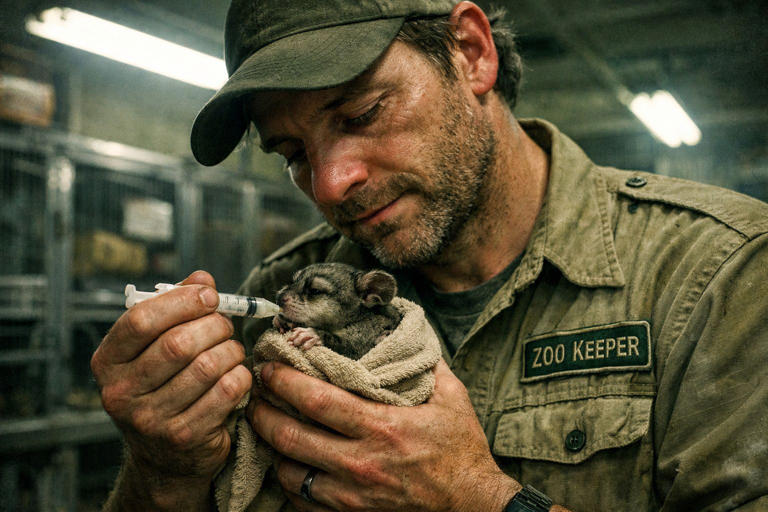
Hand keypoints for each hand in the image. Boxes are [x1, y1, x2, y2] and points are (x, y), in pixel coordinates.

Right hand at [90, 271, 251, 509]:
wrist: (164, 457)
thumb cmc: (162, 387)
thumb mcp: (155, 347)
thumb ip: (176, 308)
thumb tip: (202, 278)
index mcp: (108, 362)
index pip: (141, 320)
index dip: (182, 300)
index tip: (210, 295)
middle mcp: (121, 393)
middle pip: (178, 343)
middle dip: (214, 325)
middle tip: (225, 325)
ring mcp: (151, 419)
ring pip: (207, 366)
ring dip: (230, 350)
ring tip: (231, 350)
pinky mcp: (185, 436)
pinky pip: (227, 391)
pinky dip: (240, 375)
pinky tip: (236, 374)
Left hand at [247, 359, 519, 510]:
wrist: (473, 506)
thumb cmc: (462, 451)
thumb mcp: (453, 399)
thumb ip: (428, 365)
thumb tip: (412, 333)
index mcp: (381, 427)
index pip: (317, 400)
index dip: (284, 382)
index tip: (269, 368)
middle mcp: (360, 463)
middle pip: (291, 437)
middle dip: (263, 413)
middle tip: (254, 396)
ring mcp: (352, 496)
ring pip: (289, 473)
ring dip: (271, 449)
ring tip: (265, 429)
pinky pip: (303, 503)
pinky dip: (289, 482)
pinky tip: (288, 464)